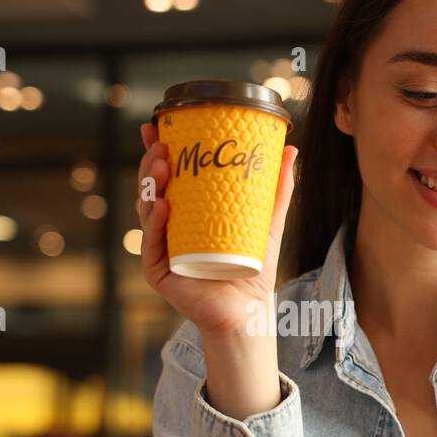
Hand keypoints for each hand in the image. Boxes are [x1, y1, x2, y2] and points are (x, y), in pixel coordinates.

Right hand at [136, 120, 298, 338]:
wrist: (249, 310)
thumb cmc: (253, 268)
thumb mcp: (267, 222)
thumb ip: (277, 190)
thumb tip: (290, 151)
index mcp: (186, 214)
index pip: (167, 176)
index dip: (157, 150)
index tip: (156, 127)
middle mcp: (168, 228)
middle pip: (151, 189)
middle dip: (151, 164)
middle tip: (161, 146)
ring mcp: (160, 249)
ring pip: (146, 211)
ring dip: (150, 186)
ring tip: (162, 167)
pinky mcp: (158, 272)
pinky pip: (152, 244)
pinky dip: (154, 224)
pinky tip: (162, 206)